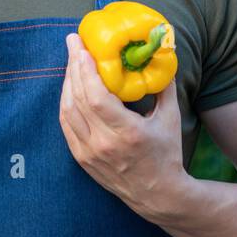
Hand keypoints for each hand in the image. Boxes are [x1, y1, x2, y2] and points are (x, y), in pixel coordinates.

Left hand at [59, 32, 186, 217]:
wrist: (157, 194)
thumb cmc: (167, 153)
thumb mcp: (171, 118)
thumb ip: (164, 86)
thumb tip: (160, 54)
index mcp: (127, 133)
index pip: (96, 97)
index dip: (85, 70)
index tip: (82, 48)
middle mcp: (103, 144)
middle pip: (78, 98)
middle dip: (73, 66)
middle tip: (73, 42)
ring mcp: (89, 153)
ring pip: (67, 110)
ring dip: (68, 82)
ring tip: (73, 60)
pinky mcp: (81, 158)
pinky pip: (66, 124)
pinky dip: (66, 102)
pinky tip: (70, 86)